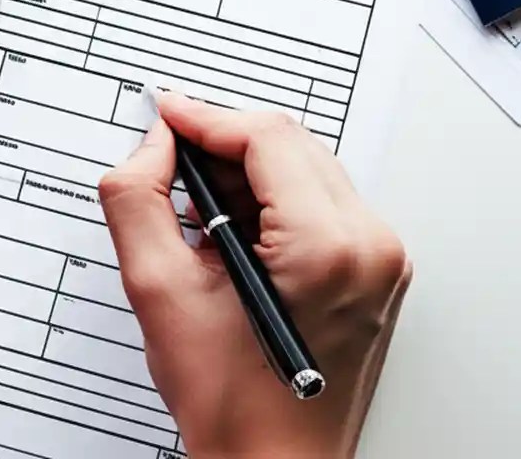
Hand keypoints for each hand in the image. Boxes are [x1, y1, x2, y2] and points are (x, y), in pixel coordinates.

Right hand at [98, 94, 411, 457]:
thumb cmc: (233, 404)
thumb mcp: (159, 292)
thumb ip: (139, 201)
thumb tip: (151, 148)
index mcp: (327, 247)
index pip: (267, 137)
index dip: (206, 118)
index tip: (166, 116)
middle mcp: (370, 246)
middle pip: (292, 146)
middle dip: (226, 144)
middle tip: (172, 164)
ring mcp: (381, 260)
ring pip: (308, 171)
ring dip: (249, 174)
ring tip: (197, 212)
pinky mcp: (376, 272)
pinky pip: (323, 206)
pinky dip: (274, 203)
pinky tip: (232, 234)